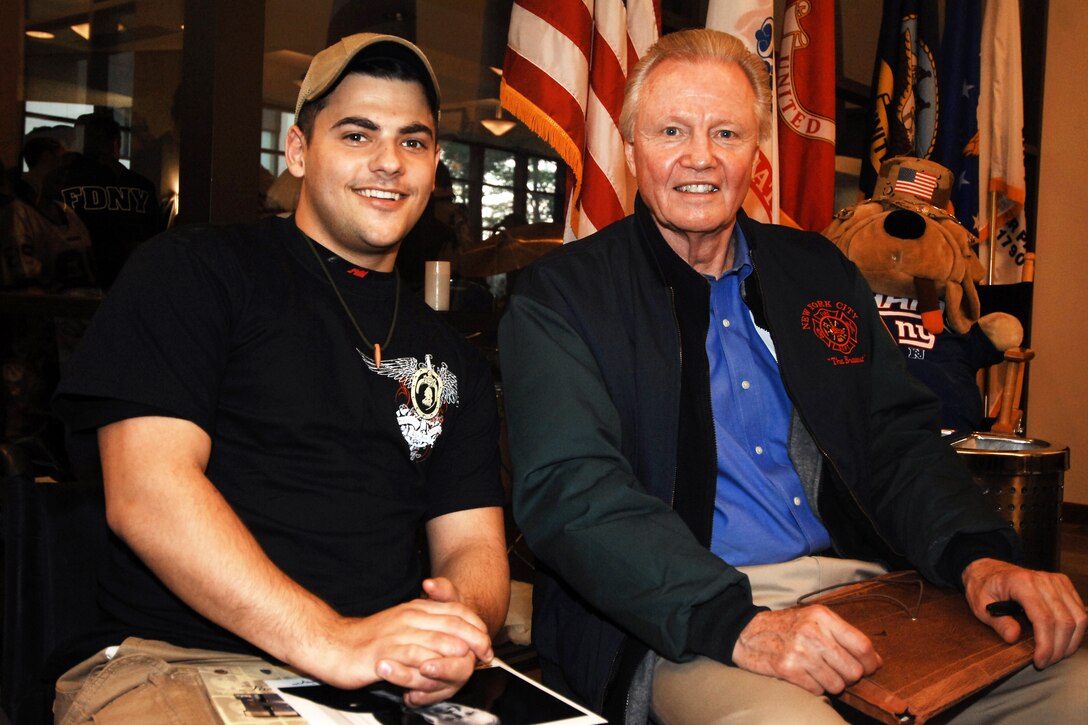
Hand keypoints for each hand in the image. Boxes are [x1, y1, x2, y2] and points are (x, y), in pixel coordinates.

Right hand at [300, 585, 492, 701]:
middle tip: (485, 653)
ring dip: (455, 651)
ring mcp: (397, 633)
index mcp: (415, 609)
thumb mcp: (401, 624)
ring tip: (468, 660)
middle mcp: (409, 618)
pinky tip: (437, 670)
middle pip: (451, 624)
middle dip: (473, 640)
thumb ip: (425, 626)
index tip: (487, 642)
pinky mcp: (385, 652)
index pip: (454, 611)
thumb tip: (453, 637)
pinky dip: (427, 664)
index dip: (475, 626)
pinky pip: (411, 656)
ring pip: (435, 639)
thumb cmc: (367, 640)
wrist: (333, 643)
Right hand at [731, 606, 881, 694]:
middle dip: (849, 676)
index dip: (871, 662)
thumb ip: (841, 634)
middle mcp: (813, 632)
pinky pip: (818, 691)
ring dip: (830, 683)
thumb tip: (873, 659)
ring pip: (837, 684)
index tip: (870, 667)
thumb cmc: (784, 627)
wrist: (746, 632)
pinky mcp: (788, 669)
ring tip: (817, 672)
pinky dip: (814, 688)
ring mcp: (800, 652)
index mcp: (822, 617)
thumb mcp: (812, 619)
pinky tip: (804, 676)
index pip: (862, 645)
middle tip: (837, 671)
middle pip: (853, 670)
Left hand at [962, 558, 1086, 667]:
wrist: (989, 570)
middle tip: (1047, 662)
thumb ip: (998, 622)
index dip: (1046, 645)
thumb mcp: (980, 605)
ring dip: (1071, 641)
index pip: (1044, 619)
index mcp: (1021, 583)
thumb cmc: (984, 587)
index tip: (1039, 662)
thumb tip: (1014, 637)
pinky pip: (1081, 611)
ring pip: (1079, 617)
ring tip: (1056, 655)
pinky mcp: (1064, 584)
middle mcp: (1043, 580)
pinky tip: (1064, 642)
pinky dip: (1077, 630)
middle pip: (1065, 621)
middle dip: (1059, 648)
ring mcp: (1056, 581)